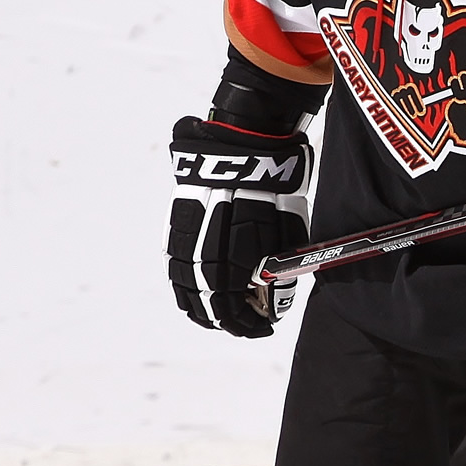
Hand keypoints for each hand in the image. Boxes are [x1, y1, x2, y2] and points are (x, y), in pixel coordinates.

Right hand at [167, 116, 310, 336]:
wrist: (250, 139)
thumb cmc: (277, 185)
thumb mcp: (290, 232)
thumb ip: (278, 271)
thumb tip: (271, 301)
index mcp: (234, 254)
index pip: (230, 307)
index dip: (245, 324)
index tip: (263, 327)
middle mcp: (205, 247)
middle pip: (204, 300)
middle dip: (222, 319)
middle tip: (240, 326)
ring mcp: (187, 233)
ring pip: (183, 283)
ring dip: (198, 305)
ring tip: (214, 316)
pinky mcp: (178, 218)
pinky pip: (174, 261)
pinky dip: (182, 281)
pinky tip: (193, 288)